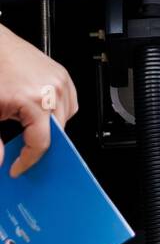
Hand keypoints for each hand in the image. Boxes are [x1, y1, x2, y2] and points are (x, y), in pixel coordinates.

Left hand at [0, 24, 77, 176]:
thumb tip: (0, 161)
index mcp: (37, 101)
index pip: (42, 143)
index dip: (28, 160)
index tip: (18, 168)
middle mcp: (55, 91)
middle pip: (58, 132)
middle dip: (39, 142)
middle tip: (21, 148)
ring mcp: (62, 81)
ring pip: (67, 118)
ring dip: (51, 127)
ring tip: (29, 125)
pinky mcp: (63, 75)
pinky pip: (70, 102)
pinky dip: (58, 111)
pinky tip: (40, 111)